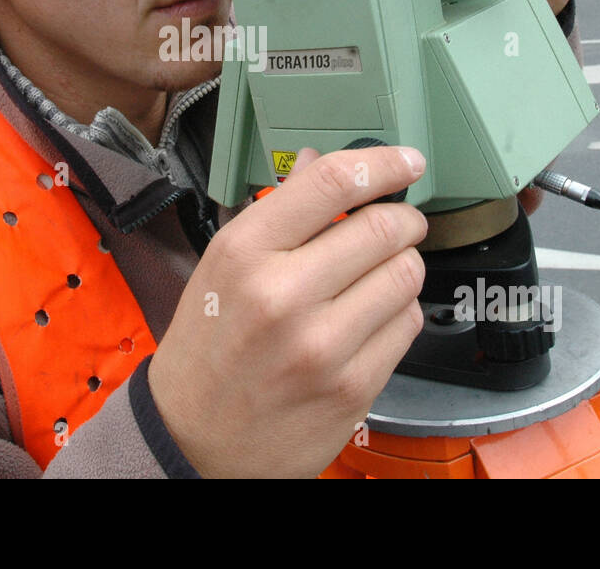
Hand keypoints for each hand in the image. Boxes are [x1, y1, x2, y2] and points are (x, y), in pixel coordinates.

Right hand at [148, 145, 427, 477]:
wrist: (192, 438)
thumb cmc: (208, 346)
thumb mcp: (223, 266)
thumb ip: (278, 213)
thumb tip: (320, 165)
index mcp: (244, 252)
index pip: (333, 182)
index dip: (384, 163)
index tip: (406, 162)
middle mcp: (282, 295)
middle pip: (384, 226)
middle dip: (403, 219)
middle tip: (398, 223)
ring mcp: (321, 345)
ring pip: (406, 274)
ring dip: (402, 266)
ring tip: (375, 277)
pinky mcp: (352, 387)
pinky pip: (407, 325)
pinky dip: (398, 314)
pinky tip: (368, 320)